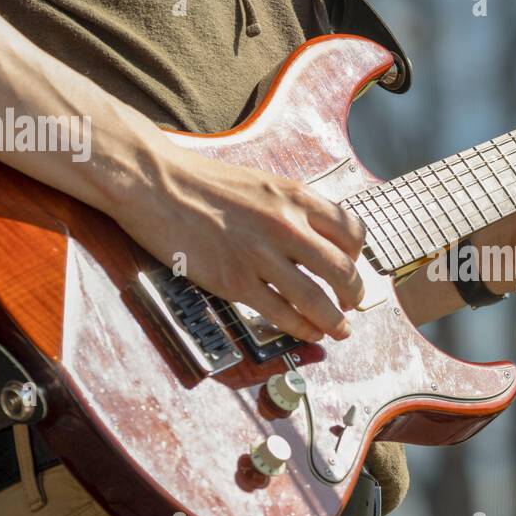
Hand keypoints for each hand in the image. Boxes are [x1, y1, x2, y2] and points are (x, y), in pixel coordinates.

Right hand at [117, 140, 365, 342]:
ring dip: (335, 322)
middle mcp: (285, 226)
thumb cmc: (205, 183)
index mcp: (295, 197)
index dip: (358, 257)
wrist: (157, 184)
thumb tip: (317, 240)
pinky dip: (302, 329)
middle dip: (354, 295)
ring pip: (317, 300)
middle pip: (342, 271)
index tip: (352, 268)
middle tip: (351, 305)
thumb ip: (293, 210)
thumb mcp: (263, 185)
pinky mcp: (235, 282)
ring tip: (339, 330)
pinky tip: (307, 332)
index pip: (352, 232)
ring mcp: (261, 256)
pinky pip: (282, 314)